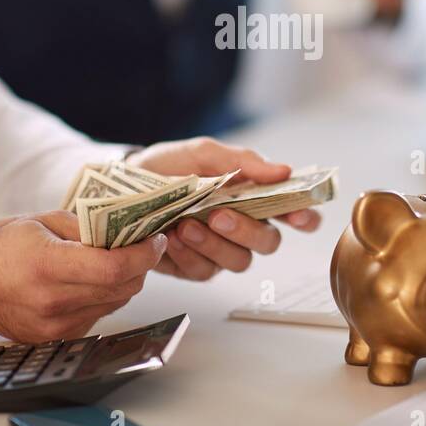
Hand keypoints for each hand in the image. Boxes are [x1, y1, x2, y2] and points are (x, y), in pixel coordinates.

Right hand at [0, 211, 165, 341]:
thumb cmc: (2, 246)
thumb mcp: (45, 220)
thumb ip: (88, 226)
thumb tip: (127, 230)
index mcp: (49, 267)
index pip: (115, 268)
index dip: (144, 254)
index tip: (155, 239)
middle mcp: (54, 302)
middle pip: (122, 287)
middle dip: (141, 265)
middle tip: (143, 244)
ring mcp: (56, 325)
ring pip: (115, 303)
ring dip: (125, 281)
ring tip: (118, 260)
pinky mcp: (56, 336)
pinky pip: (98, 315)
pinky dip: (105, 296)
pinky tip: (93, 280)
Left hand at [128, 137, 321, 280]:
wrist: (120, 187)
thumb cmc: (168, 166)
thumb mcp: (201, 153)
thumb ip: (242, 160)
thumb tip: (283, 170)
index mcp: (253, 195)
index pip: (293, 211)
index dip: (304, 217)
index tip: (299, 216)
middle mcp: (243, 226)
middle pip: (268, 242)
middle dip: (246, 230)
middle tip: (218, 215)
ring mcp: (220, 249)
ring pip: (238, 261)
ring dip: (214, 245)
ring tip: (186, 226)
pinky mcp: (194, 267)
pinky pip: (204, 272)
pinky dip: (189, 256)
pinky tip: (172, 238)